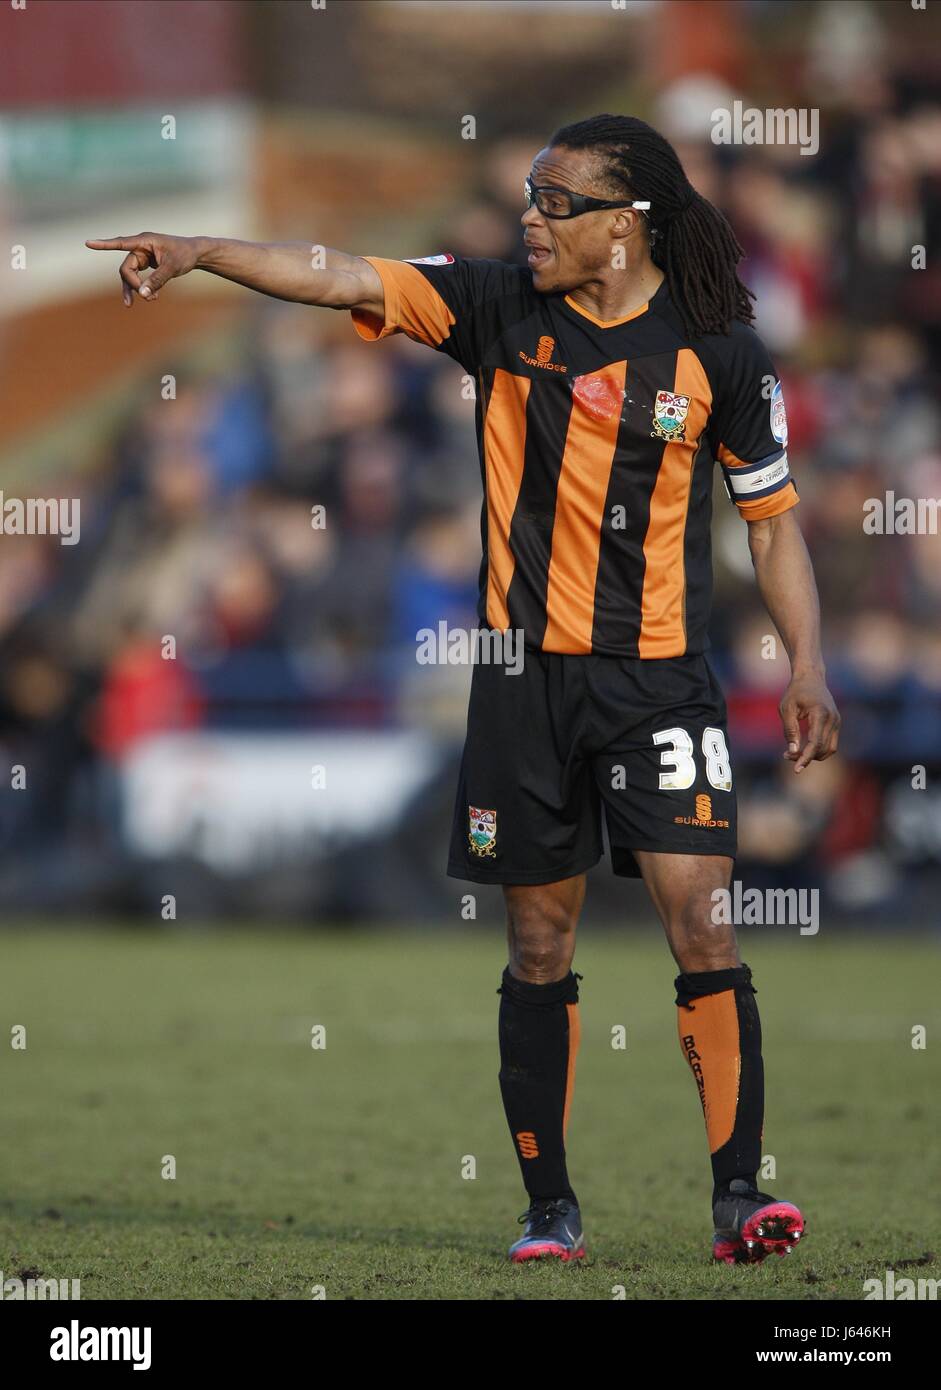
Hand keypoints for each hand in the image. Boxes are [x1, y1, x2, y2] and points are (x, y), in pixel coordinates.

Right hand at [84, 232, 201, 306]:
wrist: (195, 253)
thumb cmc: (185, 255)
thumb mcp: (172, 268)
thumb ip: (158, 280)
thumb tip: (143, 295)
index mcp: (144, 241)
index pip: (120, 243)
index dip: (104, 245)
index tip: (88, 243)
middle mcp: (140, 247)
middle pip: (126, 268)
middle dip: (133, 285)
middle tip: (149, 298)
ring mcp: (142, 255)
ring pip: (129, 274)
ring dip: (135, 289)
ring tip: (144, 302)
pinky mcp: (145, 263)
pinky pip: (137, 277)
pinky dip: (142, 288)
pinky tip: (153, 297)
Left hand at [779, 672, 840, 772]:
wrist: (811, 677)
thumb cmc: (795, 692)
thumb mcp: (786, 709)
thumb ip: (790, 731)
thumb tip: (793, 752)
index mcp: (820, 714)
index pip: (815, 743)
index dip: (806, 758)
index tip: (796, 769)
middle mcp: (833, 719)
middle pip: (823, 749)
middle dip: (806, 757)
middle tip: (786, 755)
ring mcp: (837, 722)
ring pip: (829, 749)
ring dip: (813, 755)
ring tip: (793, 752)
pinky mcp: (836, 724)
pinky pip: (830, 743)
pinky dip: (818, 750)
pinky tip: (803, 747)